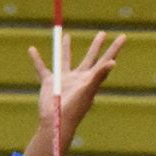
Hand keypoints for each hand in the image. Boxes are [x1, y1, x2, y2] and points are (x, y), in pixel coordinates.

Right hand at [24, 31, 124, 155]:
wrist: (56, 122)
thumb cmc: (73, 109)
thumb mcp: (88, 90)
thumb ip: (99, 75)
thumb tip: (113, 62)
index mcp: (91, 79)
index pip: (105, 60)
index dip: (115, 48)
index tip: (123, 36)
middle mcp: (79, 78)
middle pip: (90, 58)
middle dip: (96, 46)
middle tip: (102, 33)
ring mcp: (63, 80)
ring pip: (65, 60)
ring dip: (66, 48)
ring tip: (67, 36)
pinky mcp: (49, 83)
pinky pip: (42, 68)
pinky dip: (36, 59)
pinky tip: (32, 50)